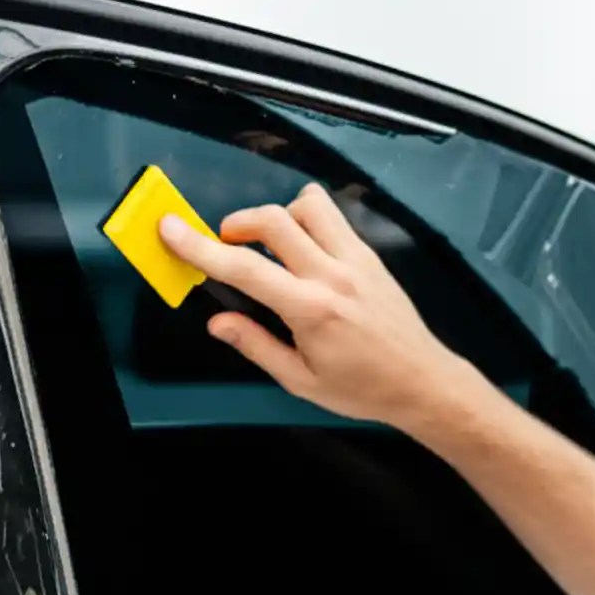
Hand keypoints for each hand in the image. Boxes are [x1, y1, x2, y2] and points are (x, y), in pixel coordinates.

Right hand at [157, 183, 475, 426]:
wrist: (422, 380)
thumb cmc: (362, 388)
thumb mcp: (301, 381)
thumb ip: (257, 345)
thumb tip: (218, 321)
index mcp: (311, 309)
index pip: (245, 268)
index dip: (200, 246)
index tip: (171, 228)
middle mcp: (334, 275)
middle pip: (274, 220)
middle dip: (237, 223)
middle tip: (226, 244)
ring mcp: (357, 260)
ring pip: (309, 206)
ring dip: (279, 215)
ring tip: (270, 244)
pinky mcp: (371, 255)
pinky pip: (335, 218)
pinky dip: (309, 220)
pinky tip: (304, 250)